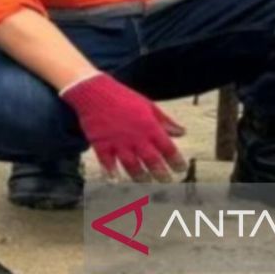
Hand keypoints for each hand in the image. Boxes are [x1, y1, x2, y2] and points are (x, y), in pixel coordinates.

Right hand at [60, 73, 186, 182]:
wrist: (93, 90)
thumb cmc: (122, 96)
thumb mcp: (147, 105)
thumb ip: (164, 121)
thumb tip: (182, 132)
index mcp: (149, 126)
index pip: (168, 148)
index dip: (176, 161)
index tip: (180, 170)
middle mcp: (136, 137)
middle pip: (152, 161)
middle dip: (161, 174)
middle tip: (167, 182)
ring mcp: (118, 142)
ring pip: (133, 166)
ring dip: (141, 177)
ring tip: (146, 183)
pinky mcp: (101, 145)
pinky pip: (108, 164)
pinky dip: (112, 175)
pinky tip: (116, 182)